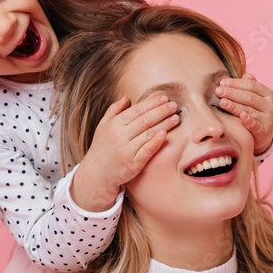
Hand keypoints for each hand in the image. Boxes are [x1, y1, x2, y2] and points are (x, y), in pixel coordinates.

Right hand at [70, 95, 178, 210]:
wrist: (97, 174)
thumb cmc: (102, 148)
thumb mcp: (103, 126)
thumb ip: (114, 111)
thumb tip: (126, 98)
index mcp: (114, 125)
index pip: (137, 110)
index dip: (152, 103)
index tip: (164, 98)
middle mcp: (120, 136)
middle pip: (145, 120)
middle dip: (161, 111)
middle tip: (174, 105)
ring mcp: (126, 150)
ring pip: (149, 133)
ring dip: (164, 124)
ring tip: (175, 118)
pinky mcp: (133, 164)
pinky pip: (147, 150)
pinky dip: (157, 141)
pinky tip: (166, 134)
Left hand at [215, 73, 272, 153]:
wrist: (263, 133)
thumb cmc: (255, 110)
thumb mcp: (254, 96)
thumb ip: (249, 85)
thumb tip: (245, 75)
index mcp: (267, 93)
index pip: (251, 85)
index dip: (236, 83)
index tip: (222, 82)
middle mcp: (269, 105)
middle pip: (249, 97)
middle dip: (232, 93)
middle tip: (218, 91)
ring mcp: (268, 118)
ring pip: (249, 110)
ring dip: (234, 106)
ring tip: (222, 102)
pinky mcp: (264, 131)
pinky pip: (256, 125)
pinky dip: (249, 120)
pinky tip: (241, 116)